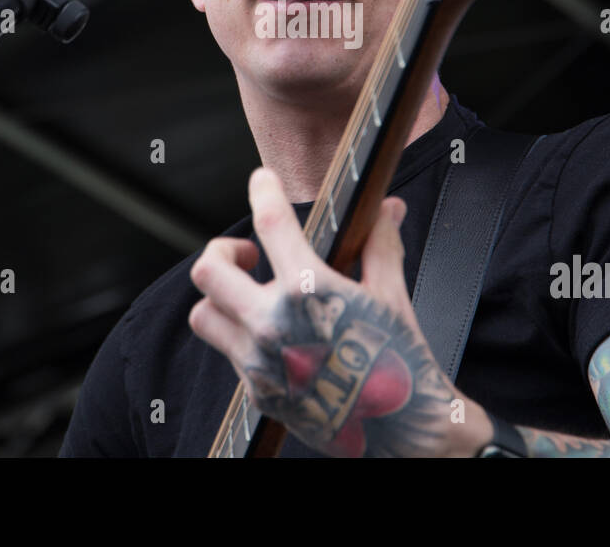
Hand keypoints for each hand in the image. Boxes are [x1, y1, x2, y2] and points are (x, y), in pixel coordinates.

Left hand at [188, 167, 491, 456]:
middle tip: (250, 255)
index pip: (271, 222)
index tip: (262, 180)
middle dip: (223, 252)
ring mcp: (260, 362)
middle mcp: (274, 324)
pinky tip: (274, 336)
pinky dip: (242, 337)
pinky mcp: (259, 393)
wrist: (404, 430)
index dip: (263, 190)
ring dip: (222, 299)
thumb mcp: (391, 296)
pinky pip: (230, 353)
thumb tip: (387, 208)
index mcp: (308, 290)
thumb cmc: (400, 361)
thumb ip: (380, 245)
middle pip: (208, 271)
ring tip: (252, 297)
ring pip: (206, 315)